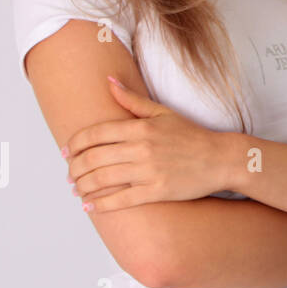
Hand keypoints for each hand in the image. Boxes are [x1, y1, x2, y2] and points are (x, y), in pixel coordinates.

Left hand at [65, 76, 230, 211]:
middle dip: (74, 168)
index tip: (66, 151)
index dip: (74, 143)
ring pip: (102, 180)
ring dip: (82, 186)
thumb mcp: (163, 113)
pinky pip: (120, 200)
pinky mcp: (156, 191)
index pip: (95, 134)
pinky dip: (100, 204)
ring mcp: (149, 171)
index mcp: (142, 127)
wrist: (220, 158)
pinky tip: (89, 206)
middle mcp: (142, 148)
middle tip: (69, 173)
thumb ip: (132, 100)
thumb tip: (108, 81)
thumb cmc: (191, 136)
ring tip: (76, 188)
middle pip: (93, 158)